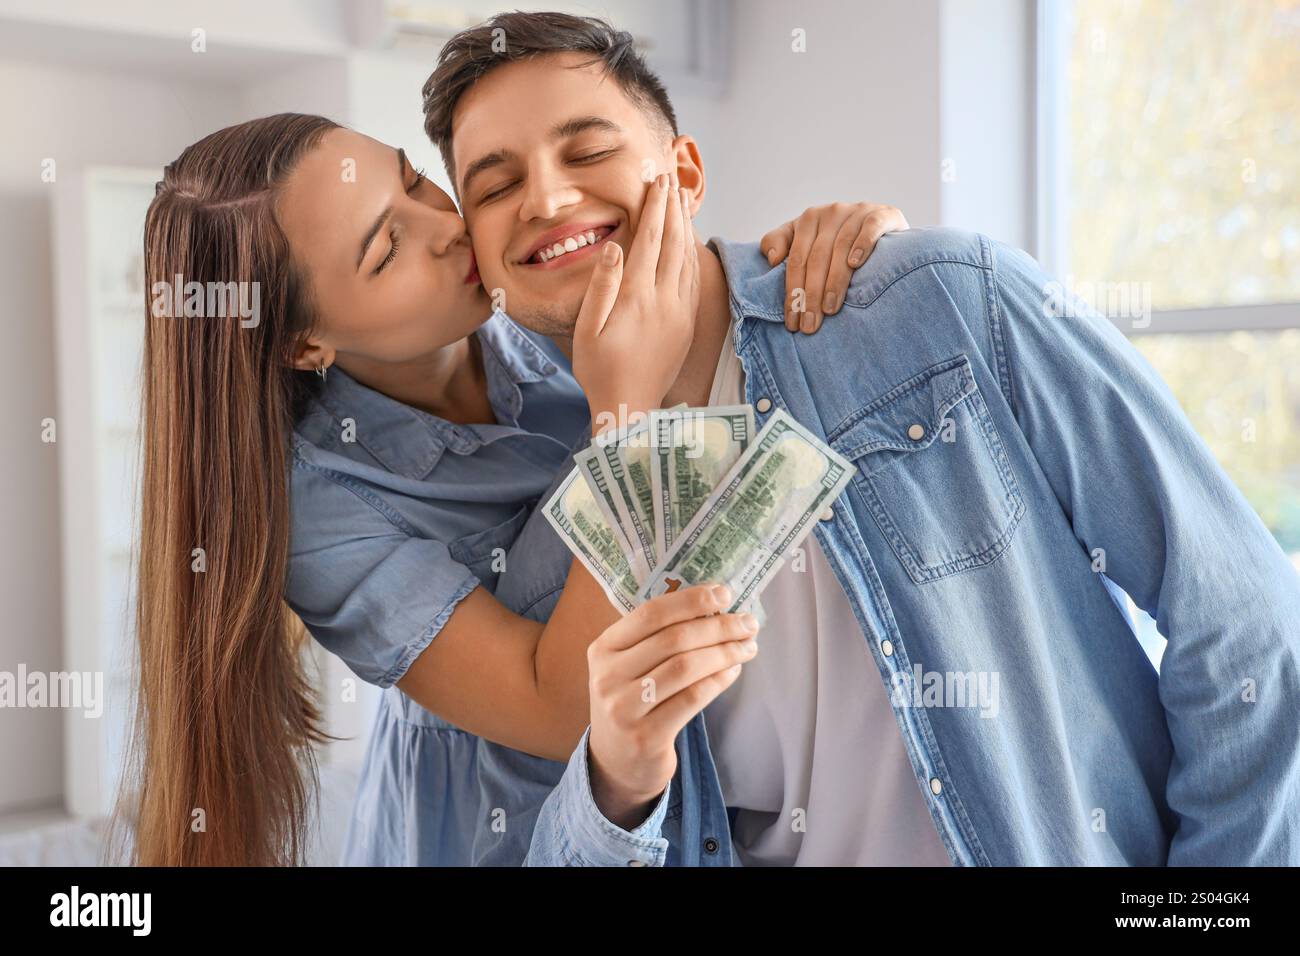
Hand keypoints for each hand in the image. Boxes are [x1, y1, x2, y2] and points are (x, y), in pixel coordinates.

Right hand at [572, 173, 699, 432]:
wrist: (630, 409)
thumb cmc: (599, 370)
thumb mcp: (588, 329)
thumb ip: (602, 286)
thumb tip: (614, 248)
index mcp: (638, 297)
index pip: (650, 240)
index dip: (654, 207)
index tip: (656, 180)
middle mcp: (665, 300)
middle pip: (675, 242)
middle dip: (673, 207)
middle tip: (671, 179)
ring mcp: (681, 312)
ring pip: (689, 259)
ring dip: (686, 227)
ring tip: (682, 201)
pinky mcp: (687, 325)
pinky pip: (694, 280)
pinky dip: (693, 255)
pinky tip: (690, 244)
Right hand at [585, 584, 758, 828]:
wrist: (616, 762)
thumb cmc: (633, 702)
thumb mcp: (629, 666)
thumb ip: (658, 638)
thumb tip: (715, 605)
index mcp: (603, 648)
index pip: (651, 614)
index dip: (691, 600)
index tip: (724, 594)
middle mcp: (607, 676)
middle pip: (673, 639)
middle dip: (718, 626)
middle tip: (748, 623)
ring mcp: (624, 708)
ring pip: (685, 667)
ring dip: (724, 652)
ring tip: (748, 647)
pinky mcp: (646, 736)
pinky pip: (692, 699)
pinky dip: (719, 680)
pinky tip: (733, 671)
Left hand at [760, 201, 909, 333]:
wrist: (882, 221)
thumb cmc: (838, 237)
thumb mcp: (806, 236)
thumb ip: (782, 242)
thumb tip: (772, 259)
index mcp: (809, 220)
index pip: (796, 260)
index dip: (792, 291)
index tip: (793, 322)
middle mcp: (831, 213)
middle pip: (816, 258)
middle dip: (811, 295)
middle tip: (810, 324)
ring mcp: (856, 212)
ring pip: (841, 248)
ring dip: (834, 281)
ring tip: (830, 309)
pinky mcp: (882, 214)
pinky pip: (870, 229)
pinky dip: (861, 246)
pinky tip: (854, 265)